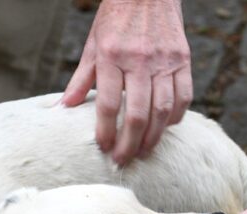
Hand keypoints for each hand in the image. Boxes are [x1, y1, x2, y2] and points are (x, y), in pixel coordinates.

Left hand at [62, 0, 191, 165]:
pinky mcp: (183, 59)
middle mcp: (140, 60)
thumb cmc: (116, 19)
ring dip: (152, 137)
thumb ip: (80, 78)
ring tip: (143, 152)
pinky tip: (164, 128)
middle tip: (122, 160)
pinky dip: (174, 117)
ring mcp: (164, 61)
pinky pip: (183, 97)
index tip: (103, 147)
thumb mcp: (93, 44)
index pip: (108, 103)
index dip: (105, 130)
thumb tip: (63, 107)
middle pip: (136, 114)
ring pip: (161, 110)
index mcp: (112, 55)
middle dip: (129, 143)